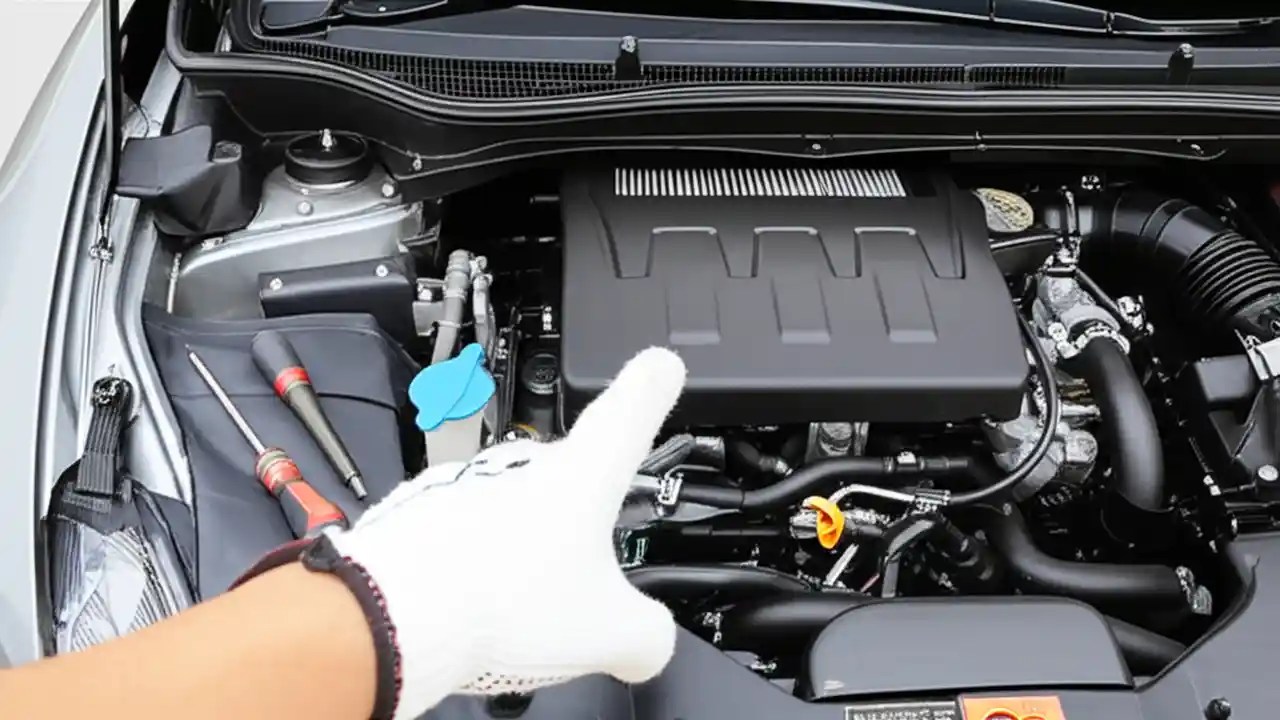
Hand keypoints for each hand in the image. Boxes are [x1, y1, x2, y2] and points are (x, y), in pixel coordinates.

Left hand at [329, 347, 687, 718]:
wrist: (397, 615)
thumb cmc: (502, 602)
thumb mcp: (610, 634)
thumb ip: (646, 634)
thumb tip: (650, 643)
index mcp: (581, 477)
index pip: (628, 415)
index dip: (651, 387)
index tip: (662, 363)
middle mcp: (524, 469)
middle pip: (572, 481)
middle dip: (584, 522)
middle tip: (591, 576)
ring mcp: (471, 488)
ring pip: (517, 519)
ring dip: (527, 559)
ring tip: (524, 617)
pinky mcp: (425, 515)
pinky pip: (468, 543)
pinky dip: (481, 576)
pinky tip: (480, 616)